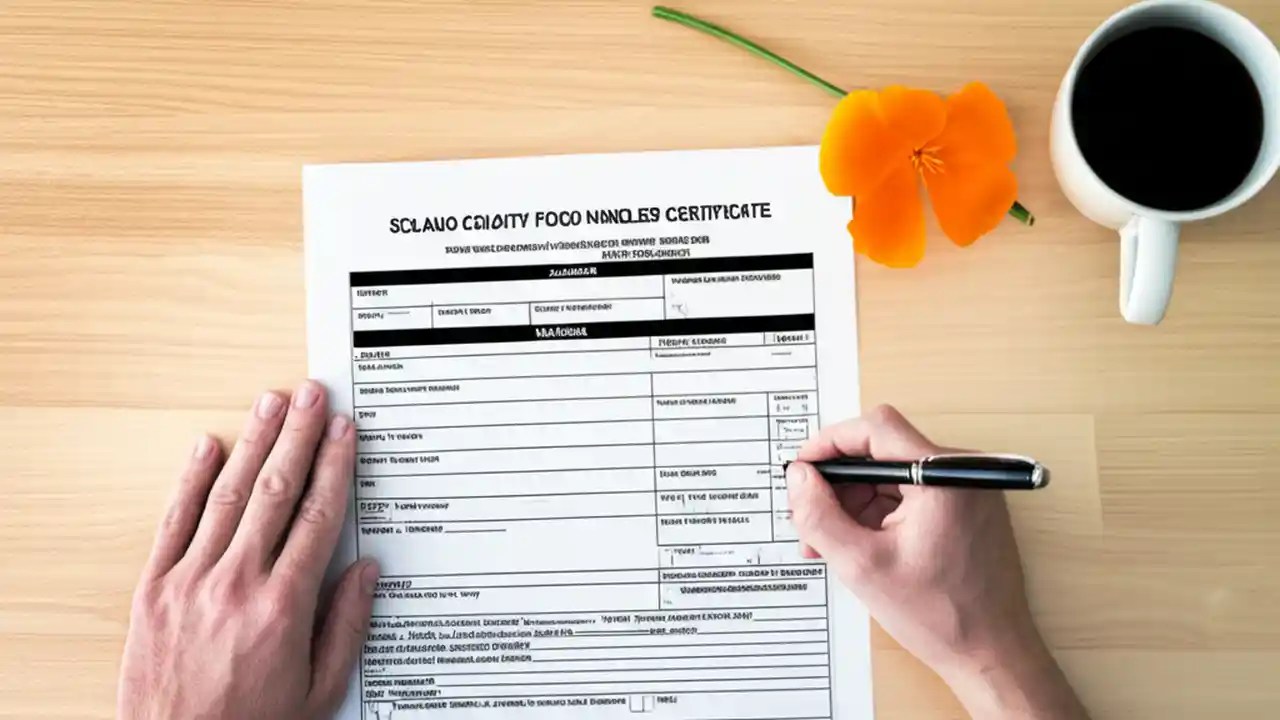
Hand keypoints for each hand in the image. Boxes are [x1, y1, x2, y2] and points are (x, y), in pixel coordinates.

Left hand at [118, 381, 377, 719]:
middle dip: (298, 437)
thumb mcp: (319, 690)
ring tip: (271, 405)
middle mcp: (236, 584)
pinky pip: (175, 522)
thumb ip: (346, 626)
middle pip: (276, 492)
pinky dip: (191, 481)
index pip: (317, 518)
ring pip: (228, 495)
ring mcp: (190, 582)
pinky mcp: (153, 589)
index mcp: (283, 607)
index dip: (334, 467)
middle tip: (312, 397)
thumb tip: (366, 573)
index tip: (343, 434)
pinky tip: (208, 448)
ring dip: (253, 443)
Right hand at [786, 405, 1087, 719]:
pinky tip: (856, 544)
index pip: (875, 429)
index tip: (802, 470)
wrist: (992, 655)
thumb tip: (798, 477)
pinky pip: (910, 496)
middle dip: (837, 484)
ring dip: (854, 503)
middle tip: (806, 517)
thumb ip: (819, 515)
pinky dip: (878, 514)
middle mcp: (962, 473)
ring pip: (892, 477)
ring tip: (826, 542)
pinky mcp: (965, 509)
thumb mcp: (862, 565)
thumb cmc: (940, 616)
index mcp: (944, 477)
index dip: (830, 443)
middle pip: (882, 453)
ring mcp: (967, 490)